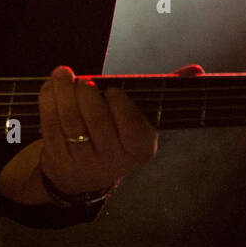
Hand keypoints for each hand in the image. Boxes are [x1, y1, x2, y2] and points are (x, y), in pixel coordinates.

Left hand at [36, 63, 203, 196]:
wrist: (84, 176)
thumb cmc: (118, 135)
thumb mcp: (143, 119)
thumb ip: (165, 93)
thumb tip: (197, 71)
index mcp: (140, 149)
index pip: (129, 123)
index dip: (118, 102)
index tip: (112, 89)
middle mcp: (113, 160)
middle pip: (96, 119)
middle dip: (86, 93)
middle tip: (83, 79)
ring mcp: (83, 162)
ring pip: (70, 121)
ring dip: (63, 92)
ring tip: (63, 73)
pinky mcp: (58, 160)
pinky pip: (50, 125)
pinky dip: (48, 102)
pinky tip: (52, 87)